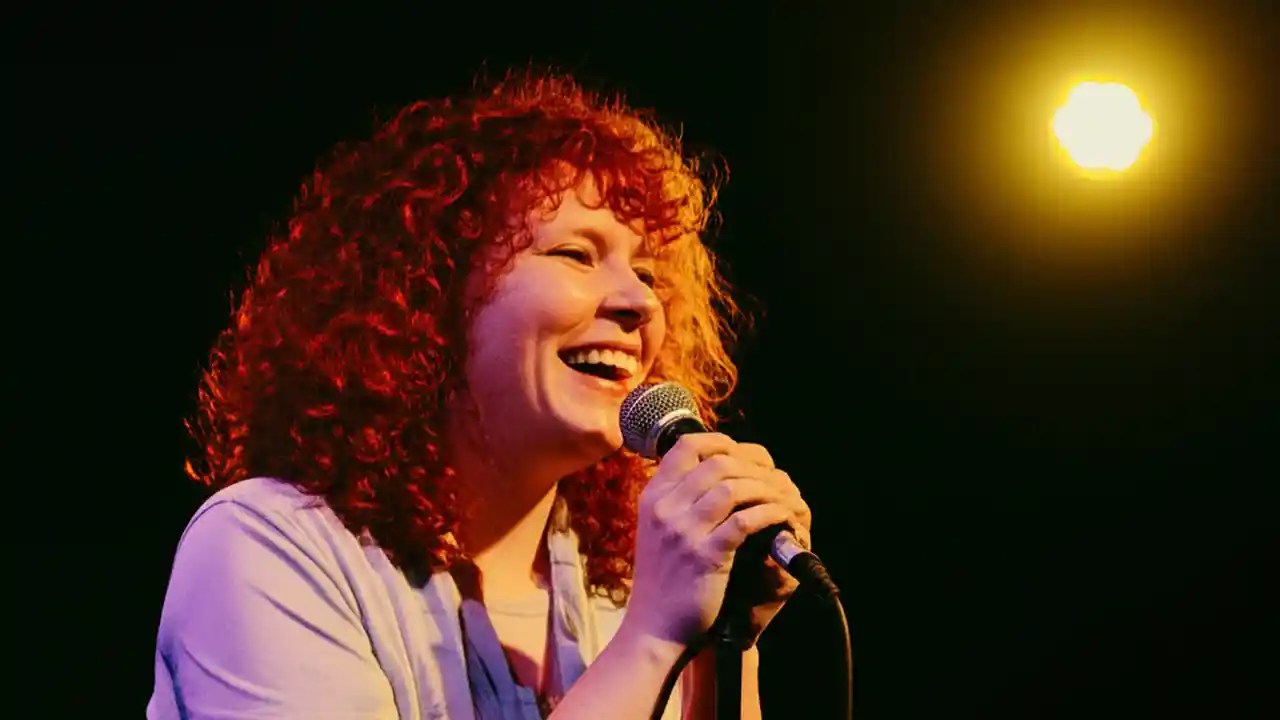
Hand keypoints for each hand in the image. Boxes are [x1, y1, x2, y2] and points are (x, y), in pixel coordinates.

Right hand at [622, 433, 812, 649]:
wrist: (653, 628)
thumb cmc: (662, 580)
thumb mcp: (657, 530)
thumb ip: (678, 500)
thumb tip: (718, 470)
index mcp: (652, 496)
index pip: (686, 445)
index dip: (721, 442)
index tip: (744, 453)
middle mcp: (664, 508)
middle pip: (718, 462)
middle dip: (754, 465)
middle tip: (774, 477)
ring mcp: (683, 531)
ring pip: (733, 487)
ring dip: (766, 488)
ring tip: (783, 498)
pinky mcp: (705, 556)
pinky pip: (745, 521)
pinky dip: (770, 513)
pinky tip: (782, 518)